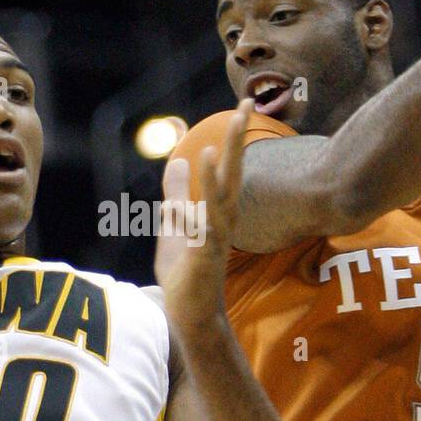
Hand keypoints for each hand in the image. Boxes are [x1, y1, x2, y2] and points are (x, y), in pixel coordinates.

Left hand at [155, 99, 248, 332]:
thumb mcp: (174, 226)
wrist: (189, 316)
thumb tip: (176, 161)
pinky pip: (207, 220)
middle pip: (234, 172)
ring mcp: (217, 236)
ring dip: (227, 160)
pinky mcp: (206, 253)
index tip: (240, 106)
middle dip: (238, 139)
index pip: (228, 169)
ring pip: (225, 192)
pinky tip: (202, 169)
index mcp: (218, 213)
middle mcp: (223, 220)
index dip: (232, 139)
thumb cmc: (186, 275)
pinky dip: (205, 195)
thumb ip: (176, 195)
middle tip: (245, 103)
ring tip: (228, 128)